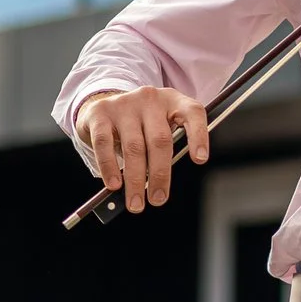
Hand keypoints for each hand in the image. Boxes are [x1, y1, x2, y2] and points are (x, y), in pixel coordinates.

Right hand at [78, 85, 209, 211]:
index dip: (199, 136)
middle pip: (160, 140)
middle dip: (160, 175)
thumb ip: (165, 150)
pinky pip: (104, 143)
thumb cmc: (139, 126)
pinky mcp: (100, 112)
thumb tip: (160, 187)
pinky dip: (109, 167)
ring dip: (135, 179)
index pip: (193, 114)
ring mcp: (124, 103)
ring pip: (133, 146)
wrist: (102, 107)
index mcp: (173, 101)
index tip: (200, 160)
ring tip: (135, 202)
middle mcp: (150, 99)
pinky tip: (114, 184)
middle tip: (158, 199)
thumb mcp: (158, 129)